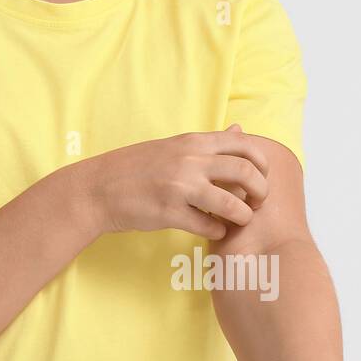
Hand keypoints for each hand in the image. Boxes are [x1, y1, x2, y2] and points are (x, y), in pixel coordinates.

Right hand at [78, 124, 269, 239]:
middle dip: (260, 191)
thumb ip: (209, 143)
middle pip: (245, 172)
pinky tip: (214, 229)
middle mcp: (190, 160)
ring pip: (232, 204)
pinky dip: (218, 230)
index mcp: (193, 141)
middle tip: (258, 203)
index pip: (243, 144)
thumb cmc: (137, 168)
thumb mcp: (174, 146)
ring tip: (240, 220)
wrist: (98, 189)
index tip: (263, 176)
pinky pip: (208, 226)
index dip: (262, 162)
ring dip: (243, 216)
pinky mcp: (169, 213)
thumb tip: (240, 129)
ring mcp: (180, 186)